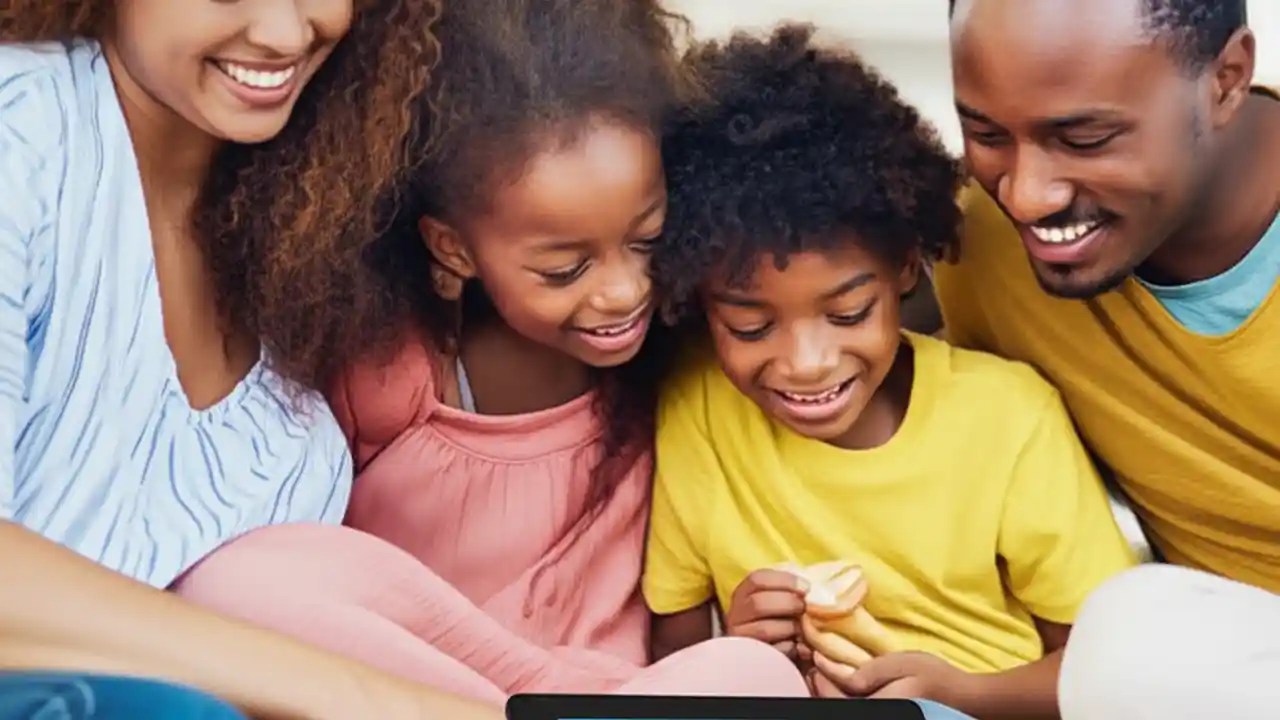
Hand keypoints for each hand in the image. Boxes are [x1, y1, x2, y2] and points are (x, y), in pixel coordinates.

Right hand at [723, 568, 809, 662]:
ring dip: (790, 627)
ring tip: (803, 629)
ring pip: (764, 628)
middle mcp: (736, 614)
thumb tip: (808, 588)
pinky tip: (799, 647)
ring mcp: (741, 638)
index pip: (758, 580)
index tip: (806, 587)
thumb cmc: (779, 622)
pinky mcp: (751, 657)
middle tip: (804, 608)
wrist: (769, 659)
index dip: (784, 581)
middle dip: (788, 603)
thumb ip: (789, 592)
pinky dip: (790, 648)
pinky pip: (773, 651)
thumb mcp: (778, 601)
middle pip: (758, 603)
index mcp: (743, 594)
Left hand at [810, 650, 978, 707]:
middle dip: (819, 685)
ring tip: (820, 667)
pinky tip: (839, 679)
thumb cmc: (933, 677)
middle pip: (835, 705)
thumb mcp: (900, 665)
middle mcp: (874, 714)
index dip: (820, 679)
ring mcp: (877, 714)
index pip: (835, 698)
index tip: (813, 656)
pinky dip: (841, 694)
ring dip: (828, 690)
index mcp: (876, 707)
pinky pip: (854, 705)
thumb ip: (868, 673)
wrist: (960, 697)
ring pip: (842, 706)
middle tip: (811, 659)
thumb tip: (837, 674)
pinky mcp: (881, 711)